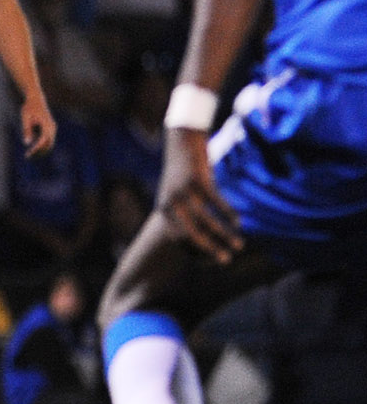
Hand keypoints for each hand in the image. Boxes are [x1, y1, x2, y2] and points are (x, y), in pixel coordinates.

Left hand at [20, 97, 55, 157]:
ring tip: (29, 154)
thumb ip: (26, 130)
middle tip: (27, 156)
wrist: (36, 99)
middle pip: (48, 144)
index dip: (36, 148)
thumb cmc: (29, 108)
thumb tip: (26, 143)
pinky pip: (48, 140)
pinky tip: (33, 149)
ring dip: (41, 150)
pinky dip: (42, 145)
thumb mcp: (25, 118)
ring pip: (49, 143)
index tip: (28, 154)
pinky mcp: (50, 128)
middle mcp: (52, 127)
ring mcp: (52, 128)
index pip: (43, 140)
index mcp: (46, 124)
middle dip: (39, 151)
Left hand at [157, 127, 243, 262]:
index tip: (210, 258)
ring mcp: (184, 192)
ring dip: (225, 235)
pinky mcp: (199, 181)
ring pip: (208, 221)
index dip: (195, 250)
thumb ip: (181, 213)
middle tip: (226, 261)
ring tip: (239, 245)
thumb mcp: (175, 194)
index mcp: (163, 209)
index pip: (179, 239)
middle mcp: (171, 203)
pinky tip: (239, 222)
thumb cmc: (181, 172)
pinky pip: (217, 203)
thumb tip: (194, 236)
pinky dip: (229, 214)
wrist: (181, 142)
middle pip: (192, 234)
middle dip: (210, 249)